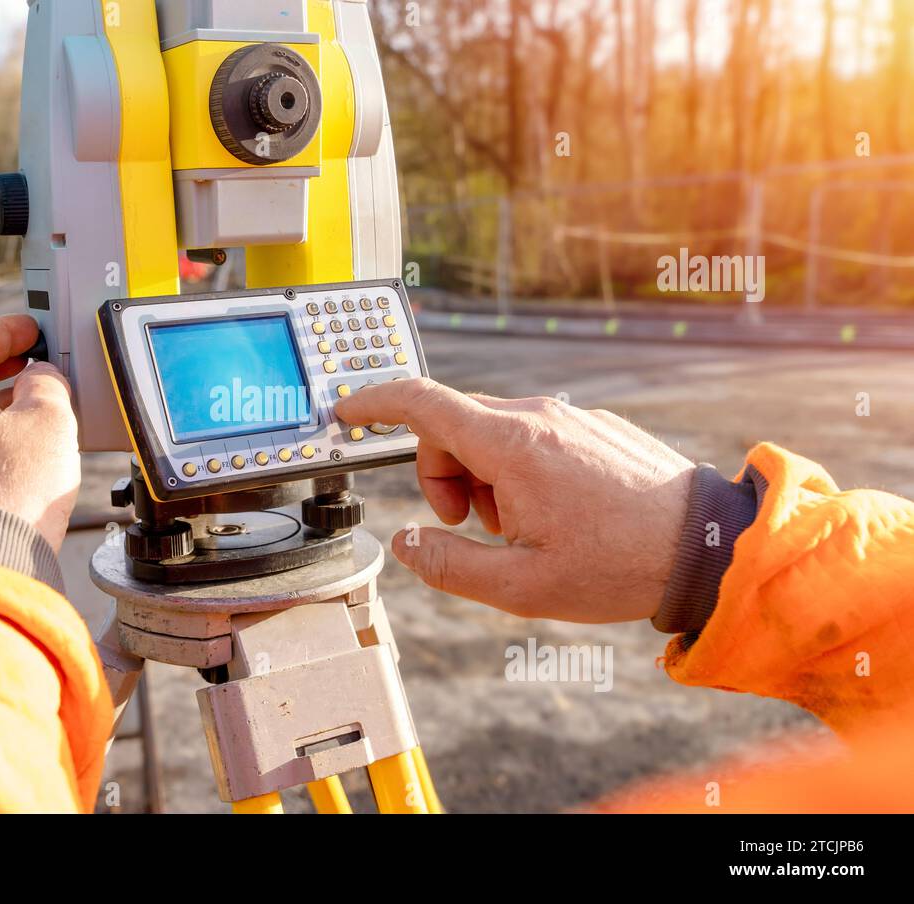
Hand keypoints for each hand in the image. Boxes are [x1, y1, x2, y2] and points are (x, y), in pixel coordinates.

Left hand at [0, 314, 79, 552]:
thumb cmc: (12, 490)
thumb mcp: (48, 418)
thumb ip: (47, 384)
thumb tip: (41, 380)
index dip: (5, 330)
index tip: (31, 328)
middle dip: (3, 367)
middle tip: (36, 360)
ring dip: (1, 404)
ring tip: (40, 404)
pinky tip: (26, 447)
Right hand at [334, 379, 694, 622]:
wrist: (708, 547)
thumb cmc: (620, 566)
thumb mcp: (520, 585)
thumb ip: (448, 564)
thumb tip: (405, 543)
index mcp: (513, 446)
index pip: (421, 403)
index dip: (374, 403)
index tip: (347, 411)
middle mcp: (539, 417)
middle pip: (452, 426)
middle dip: (442, 476)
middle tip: (471, 526)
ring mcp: (569, 417)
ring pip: (491, 433)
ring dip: (484, 479)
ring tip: (523, 528)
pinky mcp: (592, 426)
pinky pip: (531, 437)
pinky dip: (518, 472)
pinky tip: (554, 515)